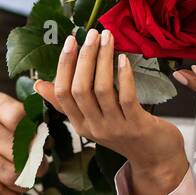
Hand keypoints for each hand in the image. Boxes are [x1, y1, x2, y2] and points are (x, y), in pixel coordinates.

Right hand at [0, 94, 47, 194]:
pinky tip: (17, 194)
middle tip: (41, 168)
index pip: (18, 117)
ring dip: (26, 182)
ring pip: (9, 175)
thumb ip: (24, 117)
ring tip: (29, 179)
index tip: (41, 142)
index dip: (35, 132)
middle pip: (18, 152)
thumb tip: (48, 142)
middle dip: (37, 164)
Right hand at [33, 28, 186, 194]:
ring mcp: (115, 128)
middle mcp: (93, 127)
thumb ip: (68, 103)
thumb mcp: (93, 120)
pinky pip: (126, 97)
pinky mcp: (136, 126)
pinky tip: (123, 59)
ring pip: (102, 89)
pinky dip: (123, 76)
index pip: (62, 93)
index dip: (64, 65)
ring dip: (103, 60)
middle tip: (92, 33)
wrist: (157, 160)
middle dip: (84, 57)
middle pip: (80, 88)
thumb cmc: (125, 133)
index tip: (72, 40)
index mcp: (80, 124)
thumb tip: (38, 84)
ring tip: (108, 38)